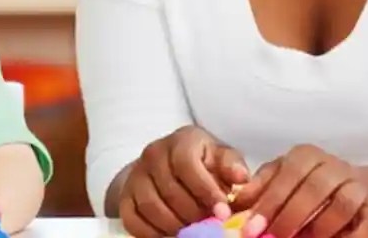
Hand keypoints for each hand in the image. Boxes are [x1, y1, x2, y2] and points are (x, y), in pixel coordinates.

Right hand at [120, 126, 249, 237]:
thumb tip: (242, 178)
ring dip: (174, 225)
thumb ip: (232, 167)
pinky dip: (151, 233)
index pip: (187, 165)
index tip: (223, 213)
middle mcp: (154, 153)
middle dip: (193, 214)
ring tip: (192, 232)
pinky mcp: (125, 195)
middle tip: (209, 226)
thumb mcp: (222, 158)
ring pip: (151, 206)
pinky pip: (133, 219)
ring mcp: (136, 175)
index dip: (205, 191)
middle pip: (170, 190)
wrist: (170, 165)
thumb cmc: (203, 162)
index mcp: (182, 140)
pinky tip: (170, 236)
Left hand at [234, 145, 367, 237]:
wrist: (339, 186)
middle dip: (292, 216)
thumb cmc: (299, 183)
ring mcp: (356, 185)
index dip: (270, 201)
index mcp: (307, 155)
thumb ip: (258, 188)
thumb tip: (237, 201)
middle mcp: (334, 165)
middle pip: (316, 187)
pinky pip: (367, 223)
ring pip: (344, 203)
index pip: (289, 173)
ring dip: (321, 227)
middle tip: (276, 237)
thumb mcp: (276, 178)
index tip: (252, 227)